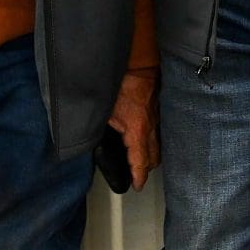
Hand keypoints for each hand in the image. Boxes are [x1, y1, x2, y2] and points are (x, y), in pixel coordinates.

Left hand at [106, 69, 157, 190]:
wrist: (140, 63)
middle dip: (147, 167)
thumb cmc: (122, 83)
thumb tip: (87, 138)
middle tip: (139, 173)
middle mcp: (152, 127)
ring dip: (154, 154)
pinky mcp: (161, 109)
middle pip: (155, 156)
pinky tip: (150, 137)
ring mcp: (159, 118)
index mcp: (137, 131)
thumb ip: (97, 127)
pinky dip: (157, 139)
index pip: (140, 161)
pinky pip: (162, 130)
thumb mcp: (104, 109)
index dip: (139, 176)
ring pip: (161, 144)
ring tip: (145, 159)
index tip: (138, 186)